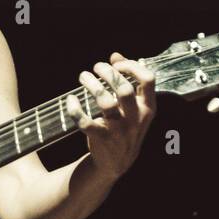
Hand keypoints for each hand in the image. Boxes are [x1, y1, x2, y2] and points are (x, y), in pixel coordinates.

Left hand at [65, 52, 156, 179]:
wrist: (116, 163)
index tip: (116, 64)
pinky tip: (71, 100)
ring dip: (91, 85)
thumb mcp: (132, 107)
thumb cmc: (123, 126)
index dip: (131, 66)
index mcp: (148, 108)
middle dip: (108, 74)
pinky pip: (85, 122)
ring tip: (83, 76)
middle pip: (124, 89)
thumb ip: (127, 79)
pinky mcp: (102, 139)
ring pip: (105, 102)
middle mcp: (136, 119)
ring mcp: (119, 130)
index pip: (148, 80)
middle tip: (96, 67)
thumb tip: (115, 55)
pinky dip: (75, 109)